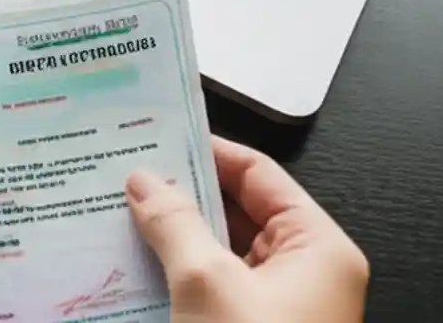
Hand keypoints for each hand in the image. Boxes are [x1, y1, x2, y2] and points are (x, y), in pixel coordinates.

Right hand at [126, 136, 368, 321]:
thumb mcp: (206, 284)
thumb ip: (173, 223)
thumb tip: (147, 182)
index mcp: (320, 249)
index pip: (262, 176)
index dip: (210, 152)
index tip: (160, 137)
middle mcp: (308, 276)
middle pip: (241, 214)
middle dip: (184, 197)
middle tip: (130, 176)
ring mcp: (281, 312)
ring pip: (223, 255)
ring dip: (175, 239)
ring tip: (122, 216)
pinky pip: (215, 293)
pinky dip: (178, 278)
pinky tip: (134, 268)